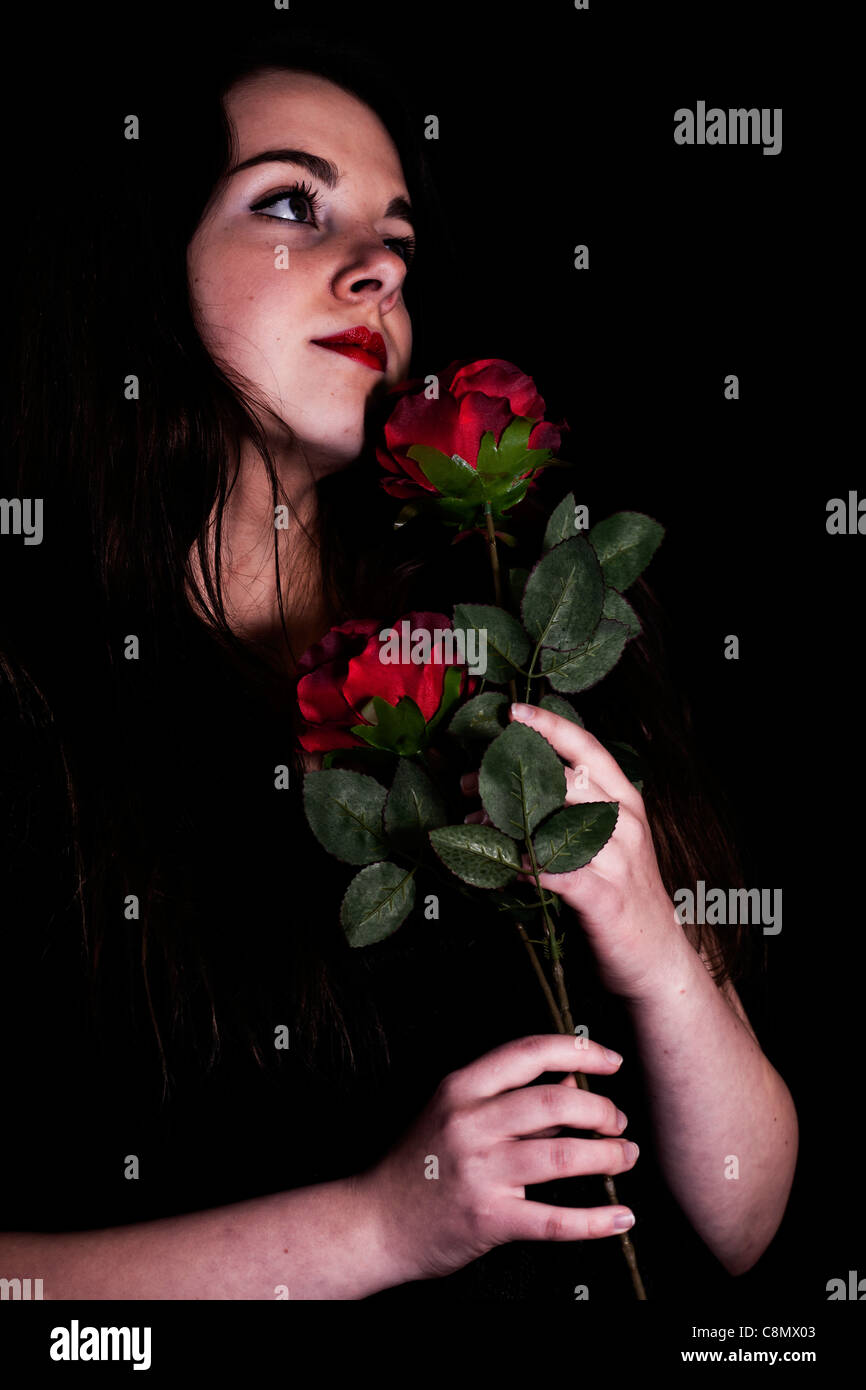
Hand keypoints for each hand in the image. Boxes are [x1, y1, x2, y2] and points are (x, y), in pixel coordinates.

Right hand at [356, 1034, 637, 1284]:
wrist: (375, 1221)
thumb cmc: (419, 1164)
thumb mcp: (453, 1112)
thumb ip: (510, 1096)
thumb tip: (572, 1078)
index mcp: (460, 1087)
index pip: (528, 1052)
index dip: (579, 1051)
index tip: (611, 1061)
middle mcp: (469, 1123)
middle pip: (554, 1100)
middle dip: (601, 1108)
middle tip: (618, 1121)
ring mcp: (478, 1171)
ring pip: (561, 1153)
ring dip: (607, 1156)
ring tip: (624, 1157)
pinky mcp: (487, 1218)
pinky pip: (553, 1219)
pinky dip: (595, 1220)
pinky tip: (619, 1217)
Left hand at [461, 702, 683, 1002]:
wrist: (658, 961)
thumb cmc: (621, 896)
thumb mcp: (607, 844)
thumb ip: (574, 813)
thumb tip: (517, 786)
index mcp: (626, 802)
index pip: (589, 749)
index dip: (552, 726)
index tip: (513, 712)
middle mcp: (626, 823)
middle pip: (566, 778)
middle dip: (510, 775)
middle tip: (467, 784)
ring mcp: (619, 861)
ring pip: (556, 821)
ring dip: (506, 820)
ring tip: (472, 823)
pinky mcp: (605, 899)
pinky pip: (556, 871)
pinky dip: (522, 865)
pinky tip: (499, 864)